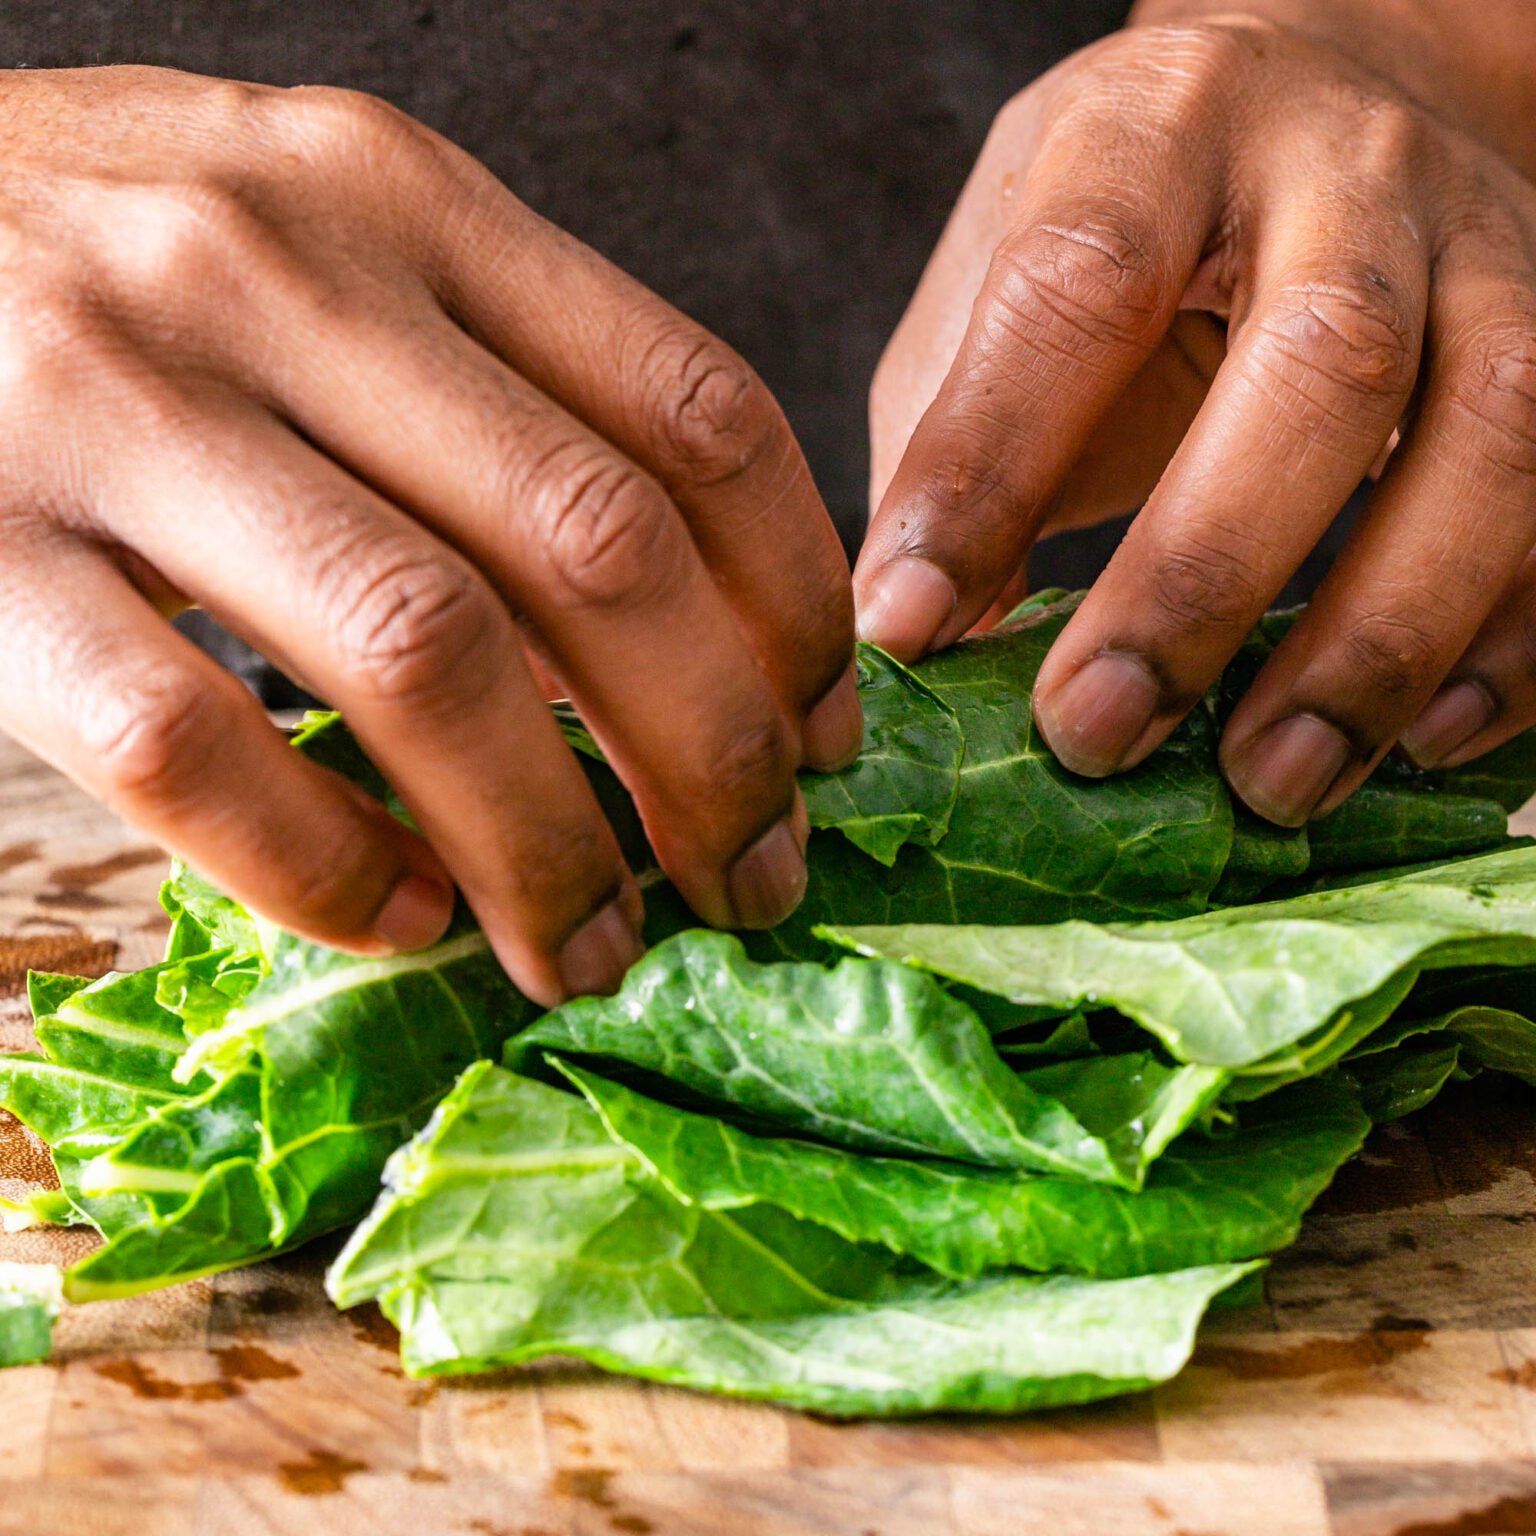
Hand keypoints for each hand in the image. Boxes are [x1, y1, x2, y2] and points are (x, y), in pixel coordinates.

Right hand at [0, 67, 858, 1004]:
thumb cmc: (101, 259)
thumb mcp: (323, 252)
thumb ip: (495, 389)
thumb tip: (687, 623)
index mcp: (402, 203)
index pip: (695, 414)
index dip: (798, 604)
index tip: (827, 733)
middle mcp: (276, 274)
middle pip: (596, 552)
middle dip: (714, 753)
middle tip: (752, 878)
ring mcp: (112, 404)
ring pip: (423, 659)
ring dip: (548, 842)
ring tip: (597, 943)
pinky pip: (192, 748)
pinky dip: (325, 865)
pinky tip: (403, 919)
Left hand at [860, 13, 1535, 825]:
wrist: (1322, 104)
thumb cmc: (1124, 231)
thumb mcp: (997, 289)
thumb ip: (953, 445)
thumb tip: (914, 643)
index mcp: (1160, 131)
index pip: (1079, 282)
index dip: (991, 466)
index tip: (904, 628)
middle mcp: (1345, 166)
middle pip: (1324, 362)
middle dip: (1201, 574)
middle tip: (1095, 735)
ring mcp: (1486, 246)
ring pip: (1498, 433)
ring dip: (1382, 637)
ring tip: (1270, 784)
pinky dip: (1511, 641)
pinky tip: (1419, 744)